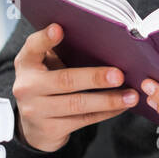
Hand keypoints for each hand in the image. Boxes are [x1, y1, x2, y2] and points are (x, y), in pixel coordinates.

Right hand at [11, 23, 137, 152]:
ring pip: (78, 104)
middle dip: (95, 78)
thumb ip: (63, 52)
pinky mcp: (50, 129)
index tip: (59, 28)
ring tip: (131, 95)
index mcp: (27, 64)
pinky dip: (106, 112)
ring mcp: (36, 110)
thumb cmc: (47, 85)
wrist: (33, 125)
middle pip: (64, 80)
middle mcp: (27, 87)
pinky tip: (122, 106)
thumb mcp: (46, 66)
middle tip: (119, 75)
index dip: (45, 38)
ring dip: (108, 100)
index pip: (33, 47)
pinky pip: (84, 120)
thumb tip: (103, 42)